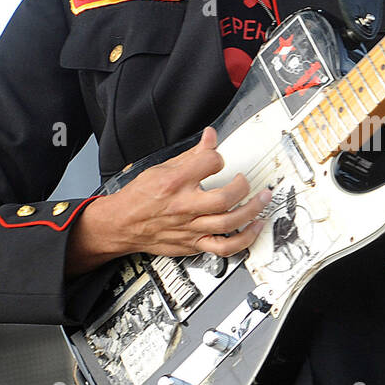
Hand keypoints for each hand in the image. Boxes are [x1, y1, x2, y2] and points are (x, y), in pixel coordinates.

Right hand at [66, 126, 269, 275]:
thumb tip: (210, 137)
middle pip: (224, 197)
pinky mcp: (193, 244)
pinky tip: (254, 227)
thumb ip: (191, 155)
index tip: (219, 160)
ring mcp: (190, 228)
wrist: (121, 224)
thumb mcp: (161, 168)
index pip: (210, 163)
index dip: (218, 158)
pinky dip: (244, 239)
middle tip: (247, 181)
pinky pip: (224, 247)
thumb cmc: (139, 198)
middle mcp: (183, 206)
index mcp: (174, 183)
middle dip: (243, 186)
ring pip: (228, 222)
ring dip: (252, 210)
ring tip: (263, 200)